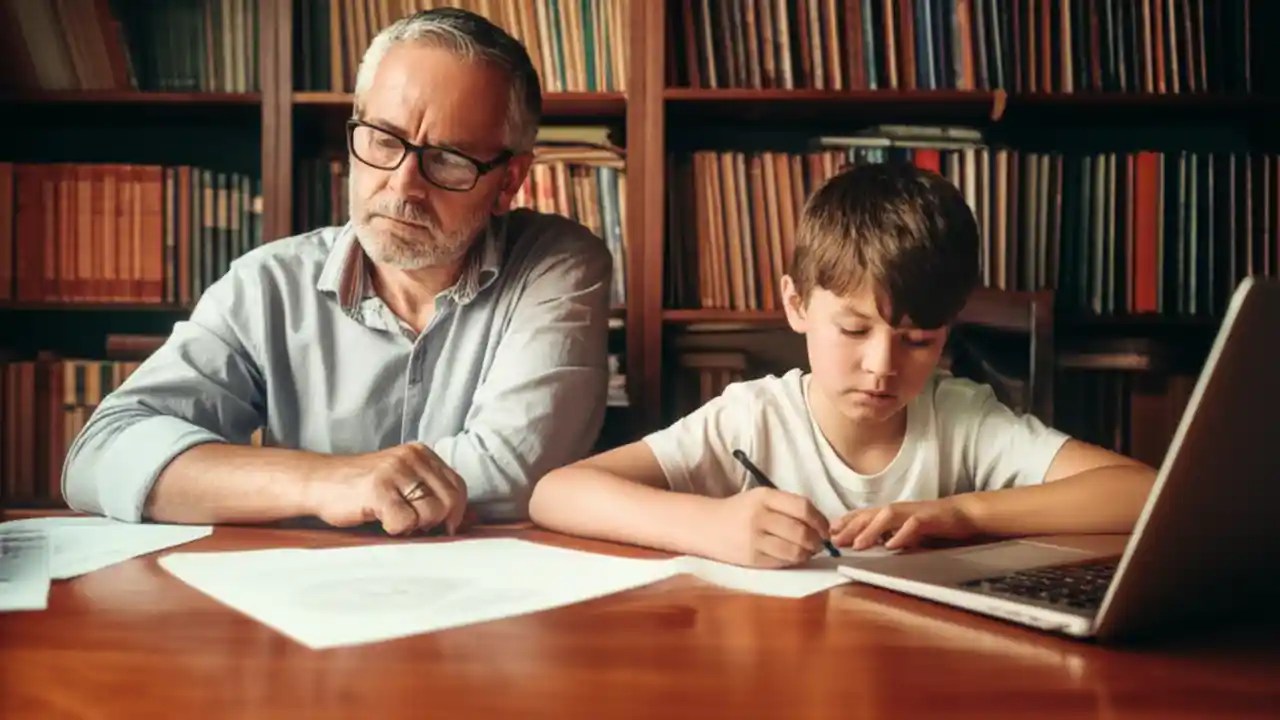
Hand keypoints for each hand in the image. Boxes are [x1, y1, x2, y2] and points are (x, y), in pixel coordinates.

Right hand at [306, 443, 467, 535]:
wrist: (318, 482)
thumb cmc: (363, 489)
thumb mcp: (402, 482)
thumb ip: (431, 494)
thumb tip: (468, 520)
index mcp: (422, 453)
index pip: (458, 486)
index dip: (455, 512)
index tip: (441, 526)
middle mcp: (411, 457)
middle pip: (450, 500)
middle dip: (436, 522)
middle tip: (412, 524)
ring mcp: (394, 471)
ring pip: (431, 512)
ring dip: (414, 526)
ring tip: (393, 518)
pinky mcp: (377, 489)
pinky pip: (404, 522)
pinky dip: (394, 529)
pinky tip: (380, 520)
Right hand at [703, 488, 831, 567]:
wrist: (705, 526)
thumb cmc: (739, 511)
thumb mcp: (761, 498)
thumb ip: (788, 506)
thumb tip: (820, 526)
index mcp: (764, 496)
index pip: (803, 508)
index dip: (820, 521)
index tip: (825, 528)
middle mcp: (759, 516)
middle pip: (802, 531)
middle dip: (817, 540)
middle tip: (819, 543)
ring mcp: (754, 538)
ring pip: (794, 550)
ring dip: (807, 553)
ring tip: (807, 551)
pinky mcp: (751, 558)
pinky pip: (782, 562)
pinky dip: (793, 561)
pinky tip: (793, 557)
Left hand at [831, 498, 977, 550]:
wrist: (963, 514)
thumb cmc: (933, 524)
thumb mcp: (906, 532)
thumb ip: (890, 536)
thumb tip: (872, 545)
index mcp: (892, 514)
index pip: (864, 515)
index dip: (847, 522)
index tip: (830, 532)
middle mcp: (899, 510)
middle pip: (870, 516)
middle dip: (851, 527)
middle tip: (835, 540)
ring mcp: (913, 513)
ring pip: (887, 517)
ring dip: (871, 530)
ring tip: (858, 544)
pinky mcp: (930, 518)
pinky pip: (914, 526)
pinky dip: (902, 535)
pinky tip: (891, 546)